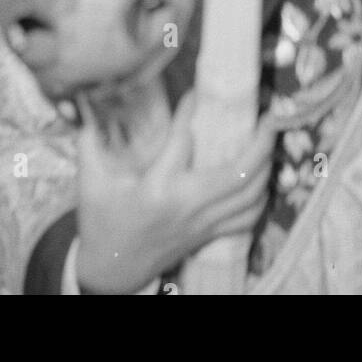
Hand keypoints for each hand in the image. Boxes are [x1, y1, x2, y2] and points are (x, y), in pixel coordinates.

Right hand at [75, 92, 274, 294]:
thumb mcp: (90, 181)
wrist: (110, 272)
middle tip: (268, 114)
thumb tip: (91, 100)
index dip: (190, 110)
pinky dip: (261, 196)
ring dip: (266, 165)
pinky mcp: (209, 234)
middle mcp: (187, 206)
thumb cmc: (100, 221)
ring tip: (271, 137)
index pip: (182, 140)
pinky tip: (264, 176)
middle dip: (261, 142)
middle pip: (239, 174)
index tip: (196, 89)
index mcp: (157, 188)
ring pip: (250, 196)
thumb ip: (90, 140)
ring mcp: (202, 223)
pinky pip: (247, 218)